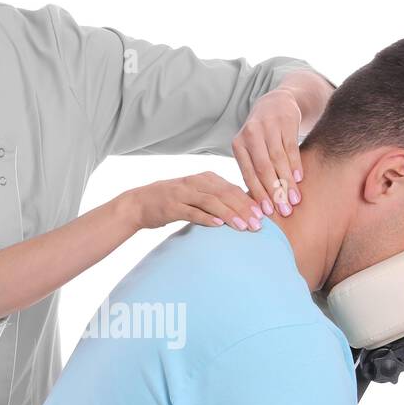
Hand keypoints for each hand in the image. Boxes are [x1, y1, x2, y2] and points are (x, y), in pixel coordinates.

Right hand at [128, 171, 264, 231]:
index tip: (265, 214)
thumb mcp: (196, 195)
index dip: (249, 200)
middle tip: (259, 223)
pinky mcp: (171, 206)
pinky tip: (219, 225)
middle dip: (244, 208)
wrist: (139, 203)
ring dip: (230, 214)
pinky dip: (206, 218)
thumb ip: (217, 199)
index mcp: (205, 178)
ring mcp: (182, 193)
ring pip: (211, 202)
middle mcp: (195, 182)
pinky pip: (191, 211)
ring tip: (244, 226)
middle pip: (225, 194)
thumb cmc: (172, 201)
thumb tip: (244, 209)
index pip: (232, 188)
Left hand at [232, 91, 303, 216]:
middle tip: (284, 210)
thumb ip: (253, 170)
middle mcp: (251, 134)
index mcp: (238, 144)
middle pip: (263, 168)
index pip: (248, 174)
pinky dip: (295, 164)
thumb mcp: (252, 149)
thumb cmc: (263, 135)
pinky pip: (291, 147)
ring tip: (295, 199)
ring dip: (287, 182)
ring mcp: (268, 126)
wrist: (276, 102)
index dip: (258, 194)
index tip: (267, 212)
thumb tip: (257, 205)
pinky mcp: (285, 121)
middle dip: (274, 192)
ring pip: (278, 159)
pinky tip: (300, 179)